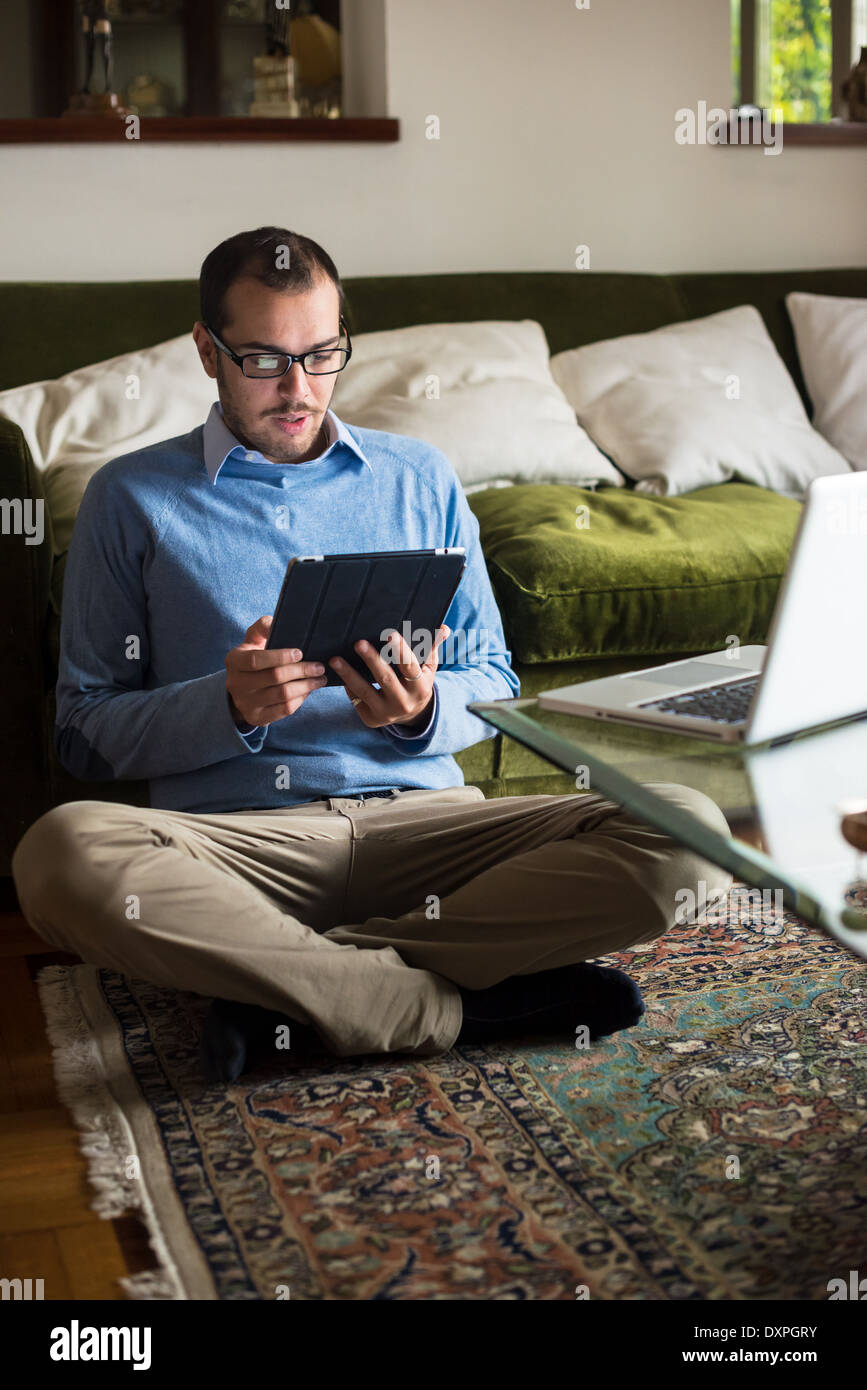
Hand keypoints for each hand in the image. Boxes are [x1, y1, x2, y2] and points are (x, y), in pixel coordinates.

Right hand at [225, 616, 326, 727]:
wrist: (243, 688)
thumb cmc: (254, 657)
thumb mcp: (253, 639)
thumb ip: (263, 627)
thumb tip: (275, 622)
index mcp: (233, 661)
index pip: (256, 660)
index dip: (280, 656)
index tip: (300, 652)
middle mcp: (235, 684)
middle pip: (274, 677)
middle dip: (301, 671)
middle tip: (319, 666)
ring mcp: (245, 703)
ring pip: (283, 695)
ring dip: (306, 686)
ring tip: (320, 678)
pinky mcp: (256, 718)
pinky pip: (285, 710)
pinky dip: (301, 699)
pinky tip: (309, 690)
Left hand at [329, 625, 448, 729]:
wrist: (412, 715)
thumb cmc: (418, 682)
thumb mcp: (428, 668)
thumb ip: (431, 647)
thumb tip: (443, 627)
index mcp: (419, 687)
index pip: (410, 667)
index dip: (400, 651)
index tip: (390, 633)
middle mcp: (404, 702)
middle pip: (386, 679)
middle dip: (372, 660)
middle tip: (358, 642)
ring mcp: (386, 713)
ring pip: (365, 691)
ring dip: (348, 674)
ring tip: (335, 659)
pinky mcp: (371, 719)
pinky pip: (356, 700)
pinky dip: (348, 685)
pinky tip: (338, 672)